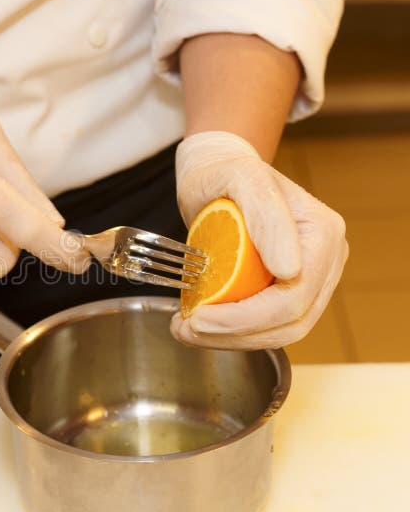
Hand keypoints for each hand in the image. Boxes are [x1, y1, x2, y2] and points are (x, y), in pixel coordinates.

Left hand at [170, 131, 347, 349]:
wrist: (216, 172)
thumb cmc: (225, 171)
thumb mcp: (240, 179)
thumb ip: (267, 216)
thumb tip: (291, 270)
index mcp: (323, 235)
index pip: (293, 298)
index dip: (246, 318)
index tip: (199, 318)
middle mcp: (325, 261)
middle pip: (290, 323)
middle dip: (234, 335)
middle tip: (185, 329)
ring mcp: (310, 278)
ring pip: (278, 332)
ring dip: (230, 340)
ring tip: (185, 330)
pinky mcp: (286, 291)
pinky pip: (265, 326)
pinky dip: (230, 332)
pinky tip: (197, 323)